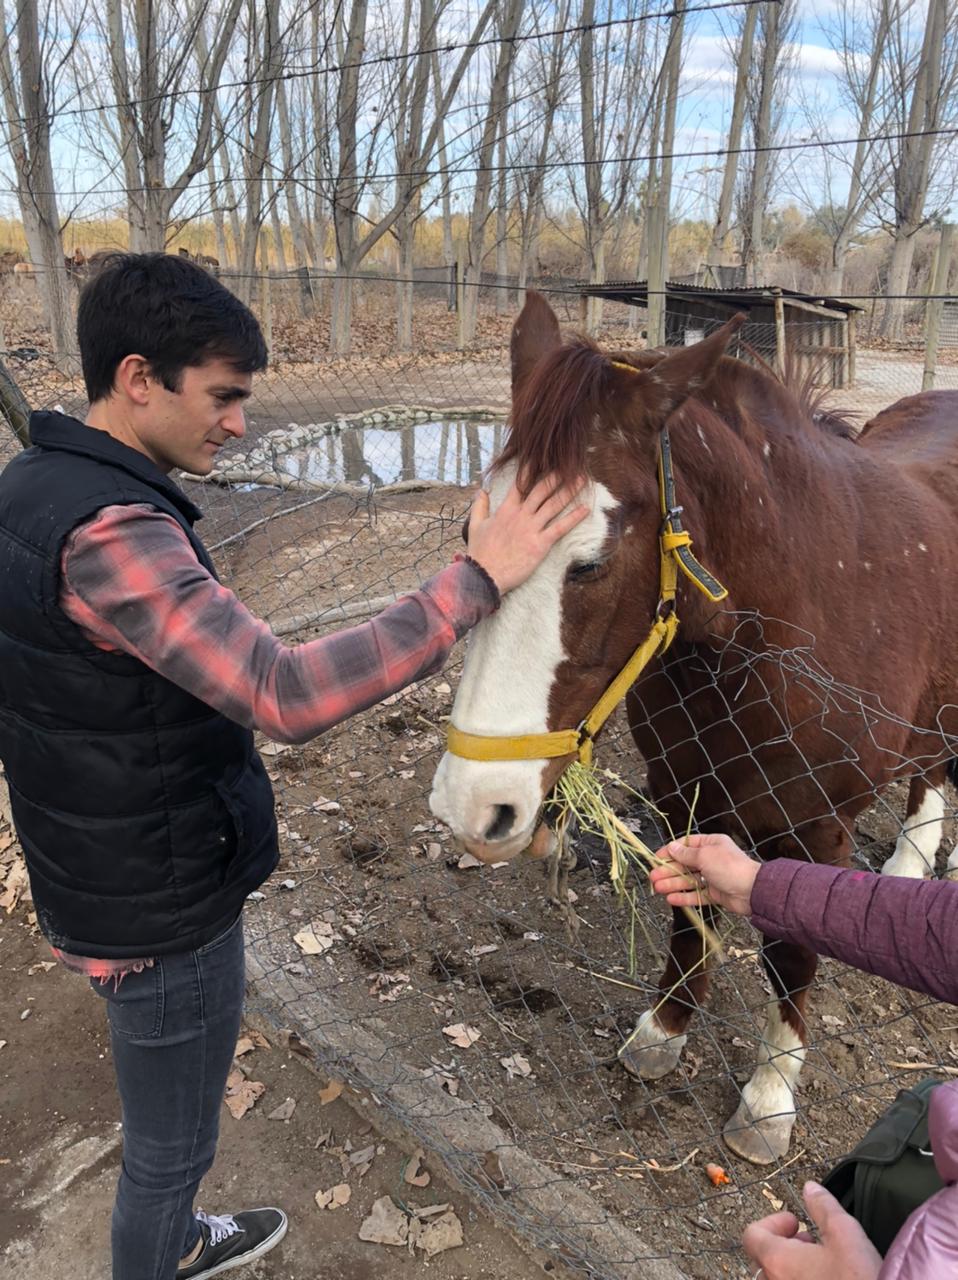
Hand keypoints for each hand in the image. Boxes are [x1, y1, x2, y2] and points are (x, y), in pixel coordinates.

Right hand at [466, 474, 589, 594]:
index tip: (542, 459)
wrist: (484, 575)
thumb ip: (480, 506)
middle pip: (542, 490)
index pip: (520, 484)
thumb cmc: (480, 553)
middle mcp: (520, 515)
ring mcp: (531, 529)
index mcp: (505, 510)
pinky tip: (586, 509)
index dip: (531, 470)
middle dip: (556, 476)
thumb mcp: (475, 526)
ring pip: (553, 505)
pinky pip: (560, 528)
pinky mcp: (540, 544)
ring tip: (582, 480)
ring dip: (569, 491)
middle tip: (570, 465)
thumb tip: (481, 490)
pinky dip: (574, 518)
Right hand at [649, 832, 759, 915]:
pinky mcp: (714, 894)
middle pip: (684, 864)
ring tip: (657, 888)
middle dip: (668, 871)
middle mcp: (711, 859)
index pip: (686, 846)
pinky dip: (684, 897)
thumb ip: (686, 854)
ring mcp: (712, 877)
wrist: (752, 891)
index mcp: (711, 844)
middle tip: (652, 877)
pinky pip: (696, 895)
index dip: (670, 852)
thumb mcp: (705, 856)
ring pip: (688, 881)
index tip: (656, 858)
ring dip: (672, 884)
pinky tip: (671, 899)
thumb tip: (672, 847)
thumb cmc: (730, 867)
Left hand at [742, 1181, 880, 1279]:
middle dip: (784, 1243)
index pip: (752, 1235)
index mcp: (777, 1261)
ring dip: (791, 1264)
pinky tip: (825, 1279)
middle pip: (762, 1257)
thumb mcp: (845, 1234)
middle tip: (809, 1241)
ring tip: (820, 1263)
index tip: (795, 1221)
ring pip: (775, 1278)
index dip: (773, 1222)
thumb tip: (810, 1189)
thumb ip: (823, 1206)